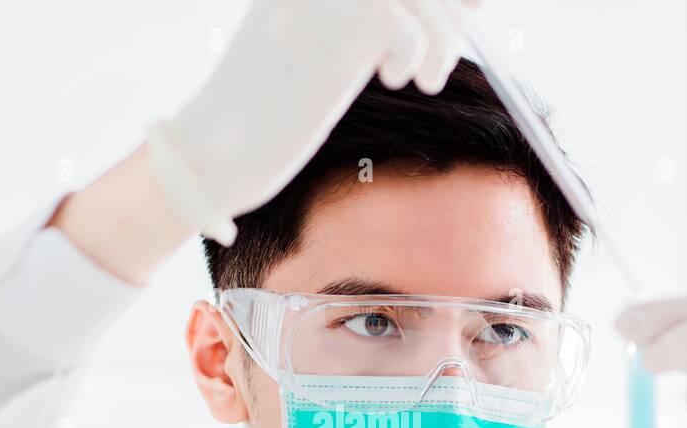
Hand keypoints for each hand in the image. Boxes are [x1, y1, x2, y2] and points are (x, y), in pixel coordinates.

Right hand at [148, 0, 478, 241]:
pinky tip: (389, 81)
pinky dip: (414, 60)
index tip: (459, 16)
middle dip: (446, 18)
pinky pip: (409, 27)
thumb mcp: (337, 49)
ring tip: (417, 80)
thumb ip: (390, 17)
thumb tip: (472, 0)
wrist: (214, 152)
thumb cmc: (271, 112)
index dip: (444, 2)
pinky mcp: (334, 21)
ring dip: (438, 42)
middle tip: (428, 68)